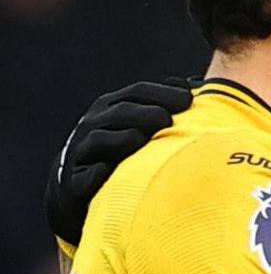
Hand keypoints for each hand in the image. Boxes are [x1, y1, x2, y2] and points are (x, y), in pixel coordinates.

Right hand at [46, 79, 193, 244]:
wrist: (81, 188)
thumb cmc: (126, 153)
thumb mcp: (141, 126)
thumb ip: (164, 106)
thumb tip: (192, 86)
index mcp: (113, 106)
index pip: (138, 92)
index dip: (163, 93)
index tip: (189, 99)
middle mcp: (94, 123)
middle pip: (121, 111)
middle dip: (146, 113)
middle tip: (168, 120)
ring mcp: (81, 150)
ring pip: (101, 139)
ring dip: (124, 139)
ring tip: (144, 141)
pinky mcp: (74, 180)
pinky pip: (86, 175)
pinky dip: (98, 173)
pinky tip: (110, 171)